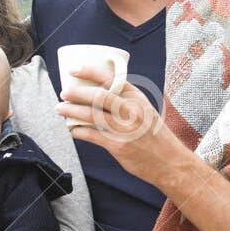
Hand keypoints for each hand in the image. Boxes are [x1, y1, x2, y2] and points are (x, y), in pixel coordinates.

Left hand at [57, 66, 182, 185]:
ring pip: (91, 115)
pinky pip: (92, 135)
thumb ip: (126, 101)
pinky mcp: (118, 146)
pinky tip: (72, 130)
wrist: (169, 161)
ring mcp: (124, 129)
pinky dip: (78, 131)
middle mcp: (131, 111)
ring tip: (61, 108)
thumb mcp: (146, 110)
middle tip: (64, 92)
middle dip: (76, 93)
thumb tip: (98, 94)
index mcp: (137, 98)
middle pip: (98, 96)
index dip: (89, 72)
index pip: (111, 79)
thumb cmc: (155, 135)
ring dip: (72, 111)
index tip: (74, 69)